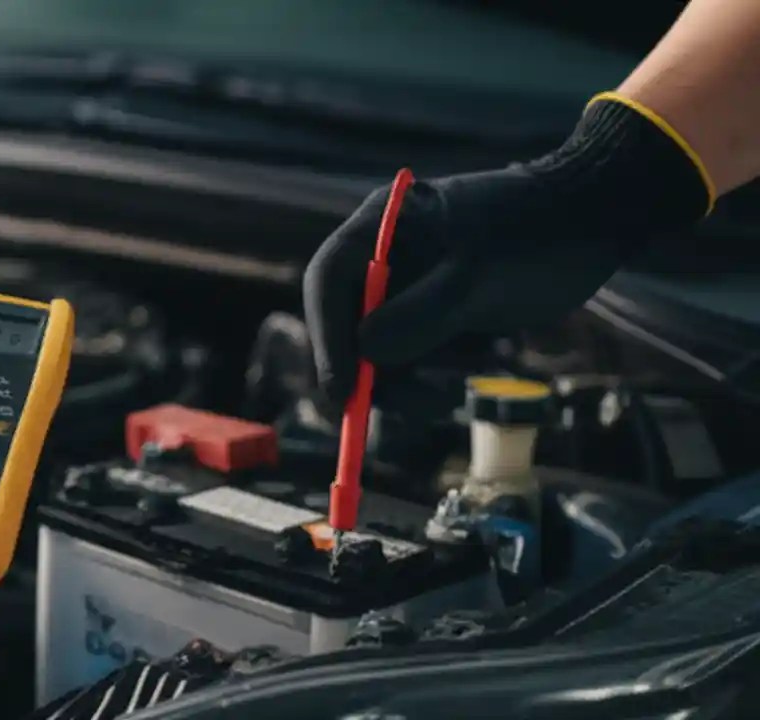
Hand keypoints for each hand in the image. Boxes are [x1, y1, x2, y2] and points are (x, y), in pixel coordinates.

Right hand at [303, 97, 711, 407]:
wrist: (596, 222)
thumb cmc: (536, 238)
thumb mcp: (474, 279)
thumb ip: (416, 318)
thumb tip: (362, 359)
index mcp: (382, 225)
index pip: (329, 280)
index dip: (326, 337)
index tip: (340, 389)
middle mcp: (385, 253)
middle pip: (346, 322)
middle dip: (366, 370)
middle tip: (395, 410)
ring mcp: (408, 283)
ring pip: (378, 347)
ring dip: (406, 380)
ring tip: (449, 395)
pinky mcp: (434, 308)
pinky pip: (412, 352)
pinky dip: (432, 373)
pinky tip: (474, 369)